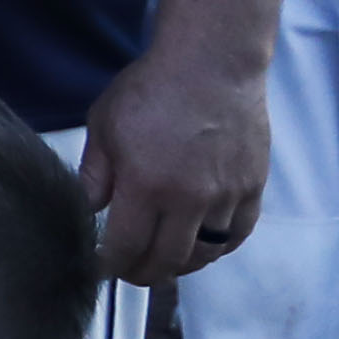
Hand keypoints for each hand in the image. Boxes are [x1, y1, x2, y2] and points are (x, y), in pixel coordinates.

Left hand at [83, 48, 271, 284]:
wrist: (211, 64)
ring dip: (180, 265)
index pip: (126, 248)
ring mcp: (226, 198)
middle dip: (142, 274)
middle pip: (167, 261)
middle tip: (129, 272)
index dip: (110, 266)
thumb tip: (85, 211)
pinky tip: (200, 245)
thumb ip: (94, 175)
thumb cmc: (150, 89)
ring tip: (162, 260)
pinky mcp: (252, 190)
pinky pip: (237, 237)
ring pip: (204, 255)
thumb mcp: (104, 126)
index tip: (100, 267)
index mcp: (145, 185)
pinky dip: (217, 249)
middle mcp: (189, 200)